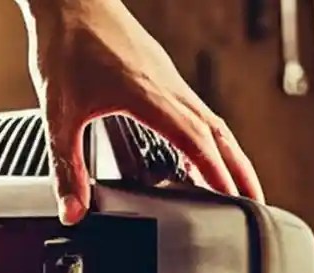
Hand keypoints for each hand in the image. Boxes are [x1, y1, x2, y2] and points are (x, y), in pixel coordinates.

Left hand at [18, 0, 263, 223]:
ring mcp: (168, 78)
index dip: (216, 175)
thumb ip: (66, 167)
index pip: (195, 142)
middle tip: (256, 204)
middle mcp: (168, 86)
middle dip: (238, 172)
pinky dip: (207, 134)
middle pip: (217, 134)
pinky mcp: (162, 73)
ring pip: (211, 120)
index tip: (234, 201)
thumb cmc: (66, 47)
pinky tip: (198, 150)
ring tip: (238, 184)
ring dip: (228, 153)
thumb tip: (72, 210)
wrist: (70, 1)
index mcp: (149, 97)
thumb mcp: (58, 116)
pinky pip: (196, 108)